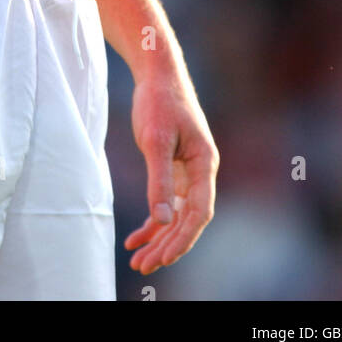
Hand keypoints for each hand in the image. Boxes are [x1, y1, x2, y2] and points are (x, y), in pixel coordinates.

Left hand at [124, 67, 217, 274]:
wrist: (157, 73)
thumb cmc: (159, 101)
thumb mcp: (156, 140)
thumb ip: (159, 180)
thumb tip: (161, 220)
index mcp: (205, 164)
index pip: (199, 212)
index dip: (183, 238)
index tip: (164, 257)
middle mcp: (200, 172)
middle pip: (187, 219)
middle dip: (167, 245)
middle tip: (145, 267)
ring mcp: (187, 171)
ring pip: (176, 215)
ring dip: (158, 238)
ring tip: (138, 262)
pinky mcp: (173, 168)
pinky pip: (165, 203)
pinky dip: (152, 221)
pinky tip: (136, 238)